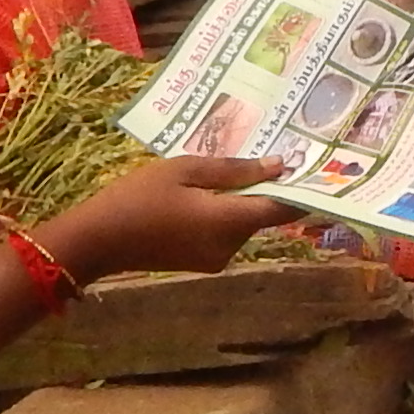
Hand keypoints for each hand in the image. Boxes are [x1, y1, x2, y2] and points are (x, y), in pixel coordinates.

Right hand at [43, 154, 292, 282]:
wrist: (97, 241)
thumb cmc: (137, 197)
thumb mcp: (184, 170)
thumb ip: (234, 169)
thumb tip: (278, 165)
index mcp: (228, 222)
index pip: (282, 208)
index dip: (303, 189)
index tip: (316, 166)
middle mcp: (231, 246)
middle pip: (262, 215)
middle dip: (266, 188)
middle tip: (269, 151)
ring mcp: (217, 258)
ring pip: (244, 223)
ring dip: (242, 200)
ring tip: (233, 166)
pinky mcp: (202, 262)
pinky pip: (225, 233)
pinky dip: (224, 213)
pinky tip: (209, 191)